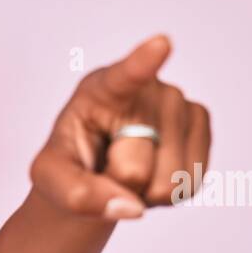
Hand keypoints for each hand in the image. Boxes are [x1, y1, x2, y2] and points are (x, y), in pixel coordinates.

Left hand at [29, 34, 211, 220]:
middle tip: (107, 166)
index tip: (161, 44)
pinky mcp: (201, 127)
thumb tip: (131, 208)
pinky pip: (190, 183)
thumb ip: (77, 195)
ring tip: (128, 170)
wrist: (95, 169)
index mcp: (102, 89)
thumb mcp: (50, 180)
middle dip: (118, 185)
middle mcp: (149, 89)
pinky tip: (153, 173)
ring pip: (169, 182)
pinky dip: (167, 195)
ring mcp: (180, 105)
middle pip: (135, 169)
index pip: (125, 76)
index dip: (143, 63)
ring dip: (144, 193)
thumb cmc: (69, 163)